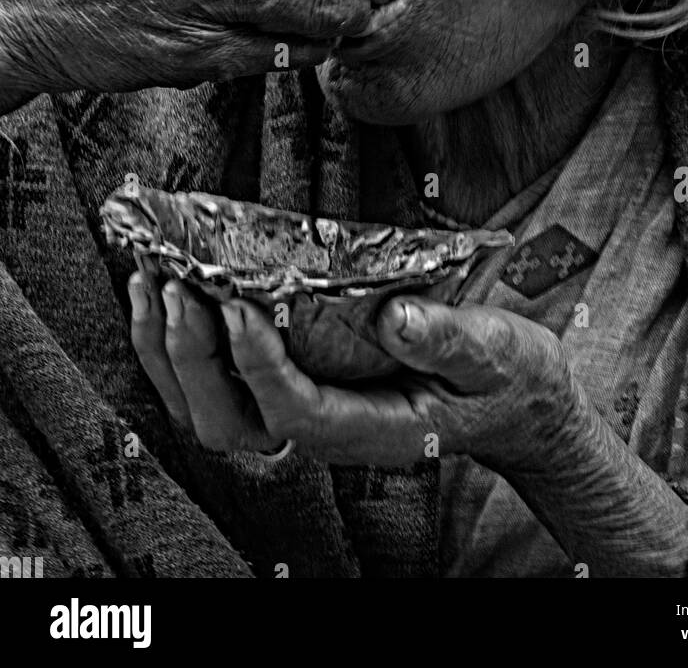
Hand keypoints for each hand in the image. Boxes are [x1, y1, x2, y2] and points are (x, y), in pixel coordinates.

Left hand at [128, 272, 576, 471]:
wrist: (513, 405)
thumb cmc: (506, 379)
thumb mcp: (498, 355)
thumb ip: (448, 339)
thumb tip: (395, 317)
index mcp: (371, 430)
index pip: (295, 411)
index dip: (259, 365)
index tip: (239, 305)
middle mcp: (324, 433)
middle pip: (231, 420)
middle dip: (193, 356)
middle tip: (174, 283)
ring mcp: (302, 417)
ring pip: (209, 409)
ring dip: (168, 351)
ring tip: (149, 279)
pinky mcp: (293, 391)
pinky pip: (218, 385)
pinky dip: (179, 346)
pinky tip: (165, 292)